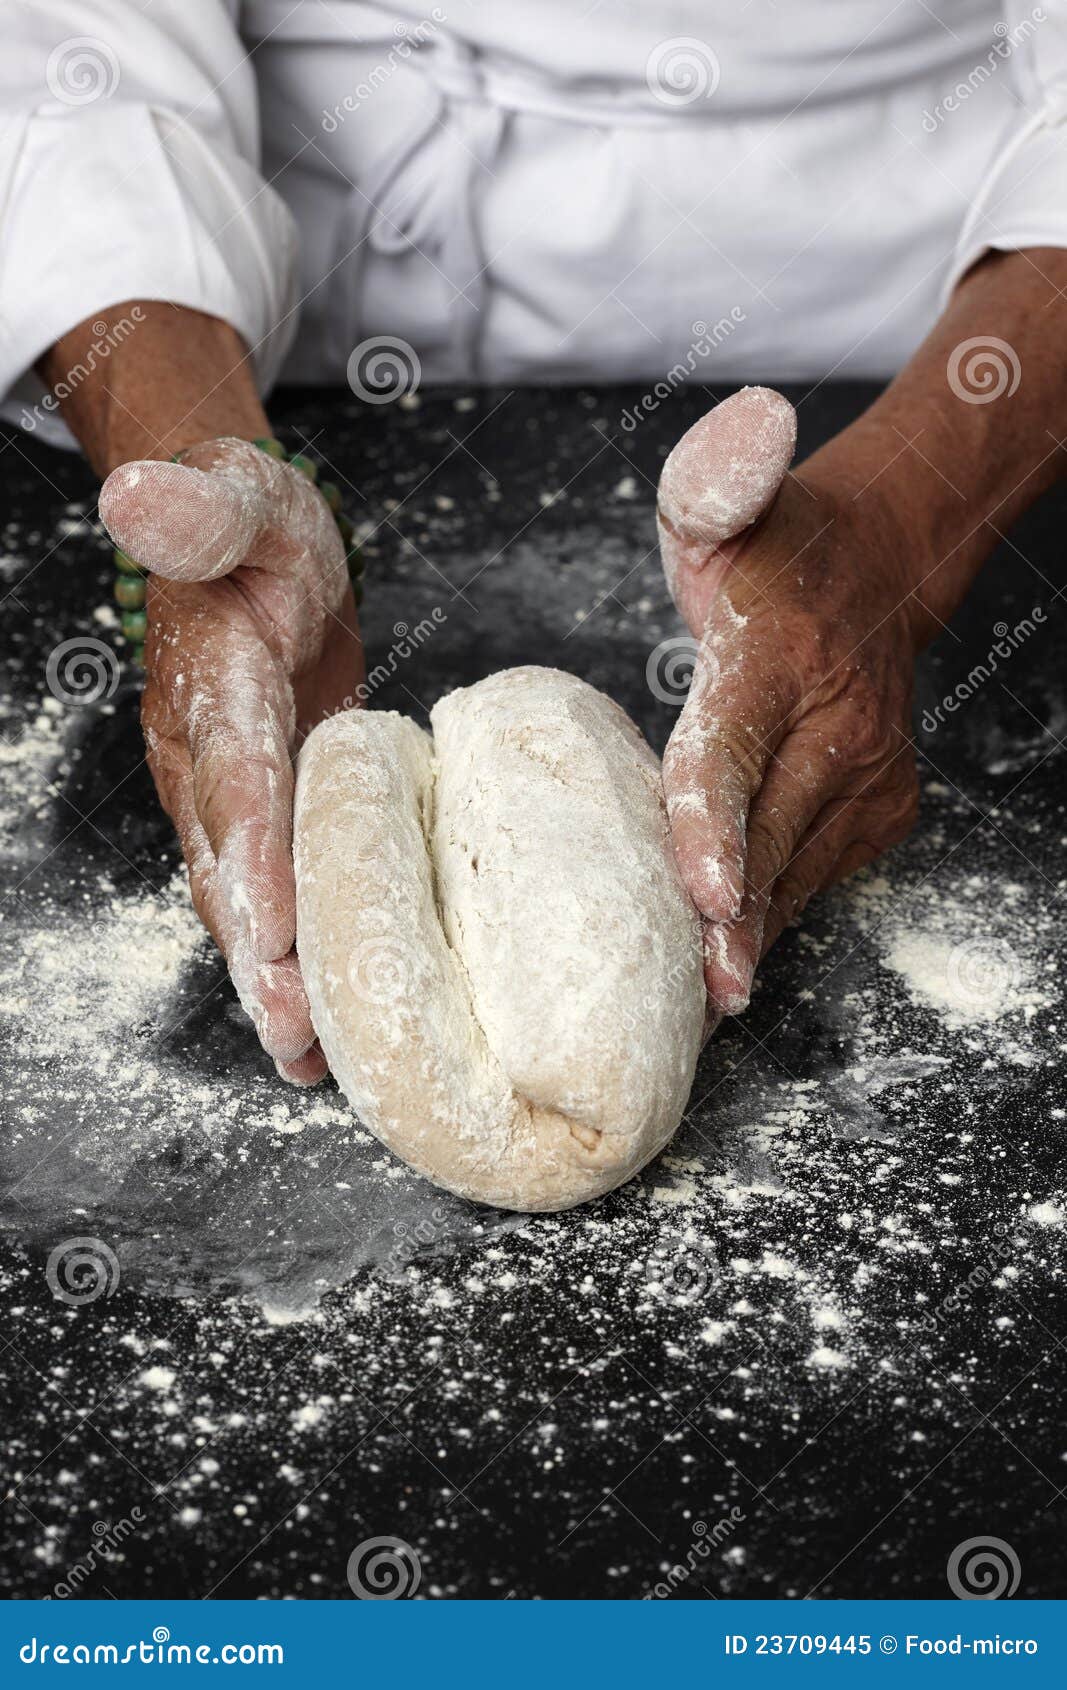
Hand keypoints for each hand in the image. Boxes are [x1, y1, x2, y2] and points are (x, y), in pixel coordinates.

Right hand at [100, 437, 363, 1082]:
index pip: (230, 776)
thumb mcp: (240, 496)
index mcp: (206, 686)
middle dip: (258, 953)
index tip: (271, 921)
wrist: (251, 549)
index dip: (248, 847)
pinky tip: (320, 1021)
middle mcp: (202, 758)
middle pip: (229, 865)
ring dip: (273, 978)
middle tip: (294, 1033)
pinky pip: (272, 890)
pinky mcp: (264, 812)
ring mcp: (226, 795)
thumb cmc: (254, 526)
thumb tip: (134, 494)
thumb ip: (197, 506)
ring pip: (244, 898)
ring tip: (308, 1058)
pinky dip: (291, 955)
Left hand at [658, 388, 921, 1016]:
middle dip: (729, 921)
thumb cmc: (778, 550)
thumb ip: (715, 476)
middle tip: (693, 995)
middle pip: (766, 837)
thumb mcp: (724, 499)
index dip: (714, 825)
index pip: (736, 749)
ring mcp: (871, 770)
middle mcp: (838, 723)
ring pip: (797, 871)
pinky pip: (818, 874)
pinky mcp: (887, 804)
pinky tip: (734, 950)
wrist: (884, 568)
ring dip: (751, 934)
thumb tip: (751, 428)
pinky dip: (776, 911)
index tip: (702, 894)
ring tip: (705, 1000)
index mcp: (779, 655)